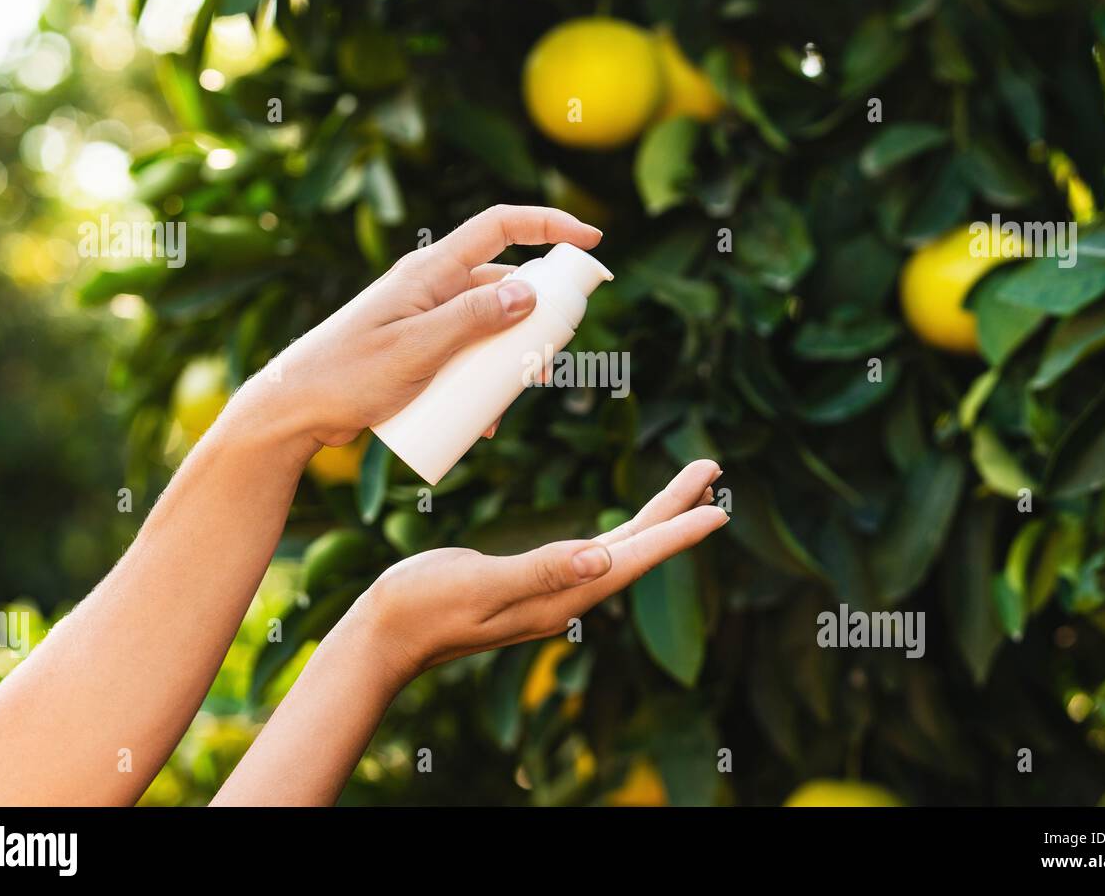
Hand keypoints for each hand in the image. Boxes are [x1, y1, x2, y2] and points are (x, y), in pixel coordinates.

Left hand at [251, 204, 601, 448]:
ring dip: (509, 361)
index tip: (592, 240)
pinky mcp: (418, 350)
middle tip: (548, 360)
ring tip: (511, 400)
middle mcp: (431, 287)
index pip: (500, 227)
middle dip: (536, 321)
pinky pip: (466, 358)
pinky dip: (482, 384)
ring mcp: (424, 319)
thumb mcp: (417, 349)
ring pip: (489, 328)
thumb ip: (472, 319)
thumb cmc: (346, 375)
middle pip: (504, 286)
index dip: (549, 224)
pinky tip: (483, 421)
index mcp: (430, 271)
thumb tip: (529, 292)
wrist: (292, 410)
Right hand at [354, 460, 726, 680]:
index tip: (718, 510)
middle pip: (636, 548)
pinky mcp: (533, 581)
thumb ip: (540, 572)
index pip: (632, 560)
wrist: (386, 633)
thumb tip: (602, 560)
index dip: (677, 533)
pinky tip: (628, 526)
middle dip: (676, 511)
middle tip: (712, 471)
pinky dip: (619, 531)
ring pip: (618, 548)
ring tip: (687, 487)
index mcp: (559, 597)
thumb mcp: (479, 584)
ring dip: (655, 517)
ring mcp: (551, 591)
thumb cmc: (423, 607)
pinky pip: (592, 552)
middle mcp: (565, 597)